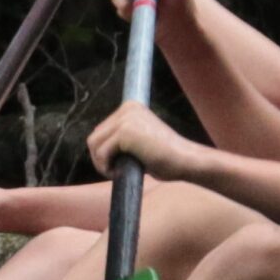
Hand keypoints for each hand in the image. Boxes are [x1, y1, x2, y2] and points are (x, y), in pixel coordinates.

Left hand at [87, 100, 201, 180]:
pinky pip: (102, 153)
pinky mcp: (125, 132)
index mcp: (131, 107)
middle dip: (100, 158)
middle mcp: (127, 108)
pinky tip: (119, 172)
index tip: (115, 165)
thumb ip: (121, 139)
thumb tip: (96, 147)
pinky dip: (106, 167)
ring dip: (101, 163)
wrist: (185, 161)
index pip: (101, 130)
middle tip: (114, 171)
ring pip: (94, 145)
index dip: (103, 151)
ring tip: (116, 173)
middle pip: (95, 137)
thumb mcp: (140, 140)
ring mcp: (126, 119)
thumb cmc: (166, 157)